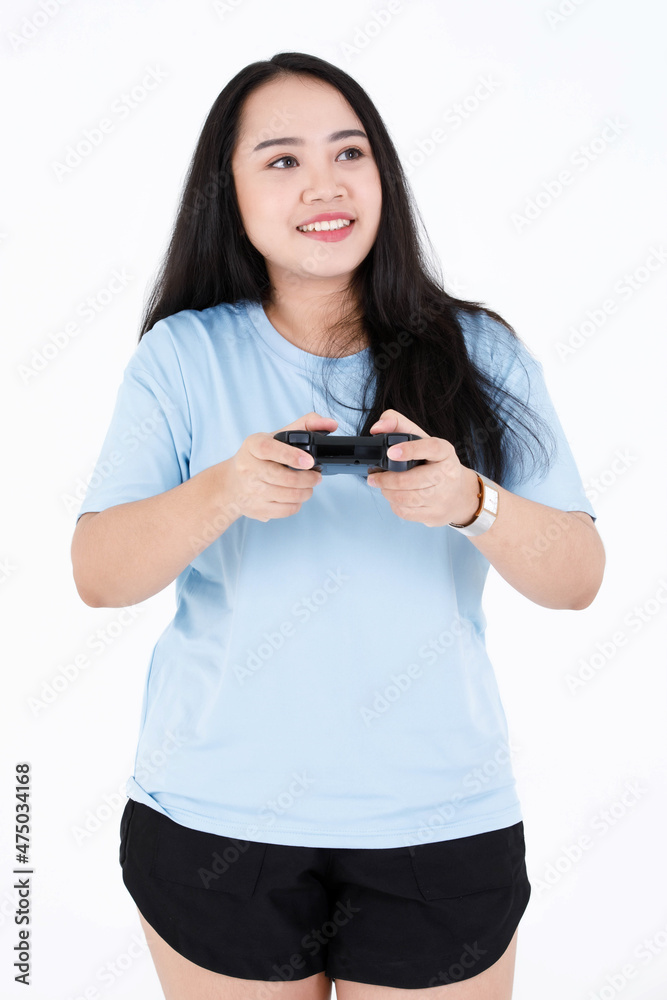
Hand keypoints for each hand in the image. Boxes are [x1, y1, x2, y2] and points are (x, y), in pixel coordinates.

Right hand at [227, 411, 335, 522]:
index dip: (291, 455)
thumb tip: (331, 424)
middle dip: (308, 479)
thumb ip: (305, 425)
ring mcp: (251, 491)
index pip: (269, 449)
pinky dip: (296, 504)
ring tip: (309, 486)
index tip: (310, 461)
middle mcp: (248, 468)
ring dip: (306, 492)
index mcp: (253, 446)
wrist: (231, 483)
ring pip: (288, 496)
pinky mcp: (255, 509)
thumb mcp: (276, 435)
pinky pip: (285, 510)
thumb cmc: (260, 456)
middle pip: (284, 478)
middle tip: (317, 477)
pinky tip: (296, 497)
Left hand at [366, 409, 480, 527]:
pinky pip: (407, 512)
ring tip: (382, 485)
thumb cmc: (435, 463)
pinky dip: (394, 504)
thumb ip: (398, 425)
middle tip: (374, 477)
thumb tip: (377, 428)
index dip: (410, 449)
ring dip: (387, 492)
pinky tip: (394, 497)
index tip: (391, 452)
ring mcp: (442, 497)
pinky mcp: (434, 514)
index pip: (430, 448)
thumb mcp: (422, 439)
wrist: (460, 494)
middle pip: (412, 480)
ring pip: (407, 498)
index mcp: (444, 452)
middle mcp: (447, 474)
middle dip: (386, 479)